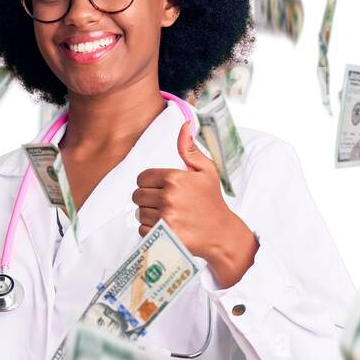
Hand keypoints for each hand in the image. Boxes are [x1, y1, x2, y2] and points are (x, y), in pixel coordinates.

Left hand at [133, 120, 258, 286]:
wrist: (221, 233)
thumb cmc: (212, 201)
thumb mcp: (206, 171)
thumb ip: (190, 149)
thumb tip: (184, 124)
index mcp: (175, 178)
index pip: (142, 178)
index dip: (149, 183)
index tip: (161, 188)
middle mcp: (168, 197)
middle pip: (137, 195)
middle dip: (147, 199)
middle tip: (164, 203)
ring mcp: (165, 217)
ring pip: (139, 213)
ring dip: (148, 214)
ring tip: (167, 215)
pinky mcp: (163, 235)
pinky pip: (142, 229)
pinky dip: (150, 230)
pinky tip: (166, 226)